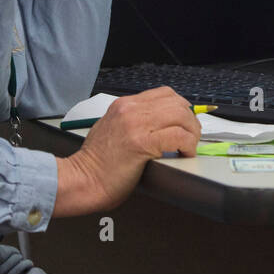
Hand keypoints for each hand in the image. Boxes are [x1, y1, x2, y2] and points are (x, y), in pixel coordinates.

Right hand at [53, 88, 201, 216]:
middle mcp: (130, 109)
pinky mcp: (142, 143)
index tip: (185, 122)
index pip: (164, 93)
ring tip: (189, 145)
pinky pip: (178, 136)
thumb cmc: (95, 163)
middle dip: (190, 119)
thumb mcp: (110, 129)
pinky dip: (188, 144)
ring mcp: (135, 124)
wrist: (81, 180)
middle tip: (191, 136)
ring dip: (192, 131)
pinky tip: (185, 153)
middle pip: (176, 102)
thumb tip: (157, 125)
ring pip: (181, 115)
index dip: (181, 107)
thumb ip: (131, 121)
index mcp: (124, 105)